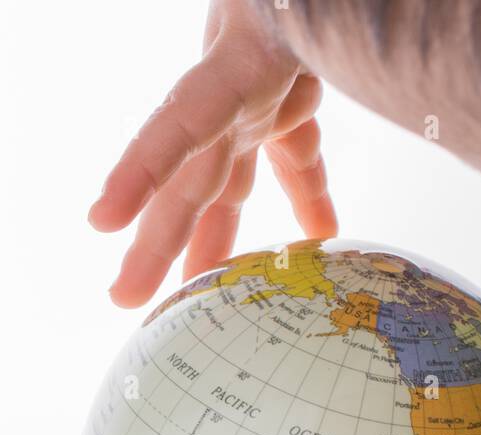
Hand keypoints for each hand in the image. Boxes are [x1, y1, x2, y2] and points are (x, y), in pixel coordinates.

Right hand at [89, 0, 336, 306]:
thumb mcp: (272, 0)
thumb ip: (283, 11)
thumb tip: (289, 11)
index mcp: (230, 62)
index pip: (176, 125)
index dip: (142, 170)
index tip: (104, 217)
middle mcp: (230, 90)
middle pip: (186, 180)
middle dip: (155, 239)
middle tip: (124, 299)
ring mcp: (254, 99)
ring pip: (224, 183)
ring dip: (209, 241)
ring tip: (195, 300)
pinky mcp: (285, 100)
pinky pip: (291, 161)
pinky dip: (302, 200)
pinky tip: (316, 241)